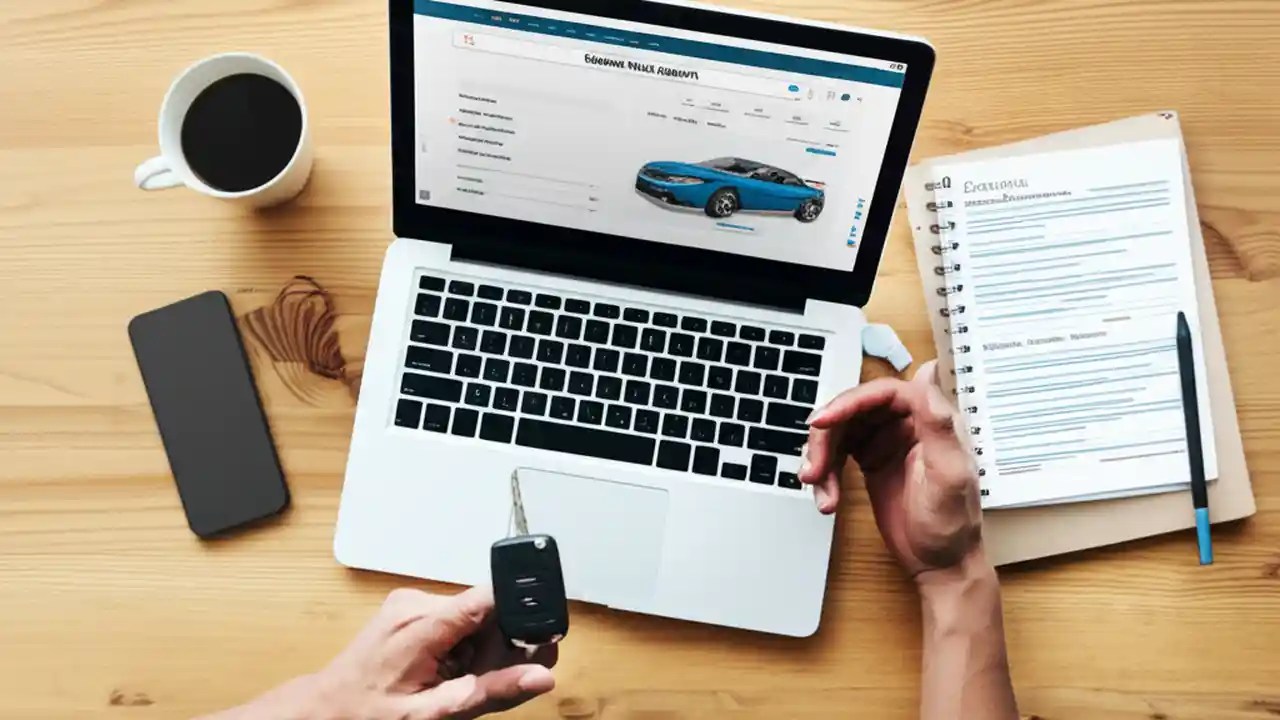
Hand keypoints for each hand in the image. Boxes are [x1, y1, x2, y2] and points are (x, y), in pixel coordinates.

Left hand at [205, 586, 556, 719]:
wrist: (327, 710)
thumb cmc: (369, 714)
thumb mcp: (435, 713)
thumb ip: (490, 691)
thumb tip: (540, 676)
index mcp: (422, 624)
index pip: (490, 597)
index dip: (521, 617)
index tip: (536, 642)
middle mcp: (417, 603)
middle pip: (487, 612)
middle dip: (497, 648)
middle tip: (479, 682)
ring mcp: (412, 603)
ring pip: (475, 617)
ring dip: (478, 650)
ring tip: (456, 680)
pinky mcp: (411, 609)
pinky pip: (456, 620)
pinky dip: (461, 646)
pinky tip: (446, 669)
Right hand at [798, 360, 982, 578]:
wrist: (941, 564)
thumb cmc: (952, 524)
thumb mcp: (949, 475)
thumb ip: (938, 424)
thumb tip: (929, 372)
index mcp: (930, 419)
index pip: (881, 394)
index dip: (848, 402)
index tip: (823, 421)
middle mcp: (907, 424)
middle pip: (853, 412)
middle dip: (826, 437)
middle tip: (813, 466)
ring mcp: (886, 442)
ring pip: (839, 432)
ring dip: (821, 458)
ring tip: (816, 487)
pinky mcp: (870, 461)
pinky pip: (837, 456)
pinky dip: (825, 475)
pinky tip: (827, 498)